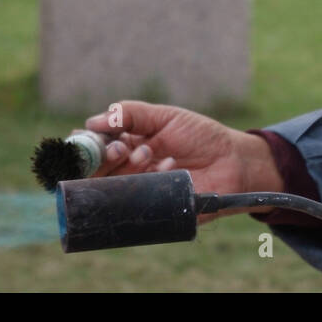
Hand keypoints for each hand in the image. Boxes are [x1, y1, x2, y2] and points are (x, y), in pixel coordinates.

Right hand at [83, 100, 282, 221]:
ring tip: (149, 153)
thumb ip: (130, 114)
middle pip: (97, 171)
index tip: (94, 138)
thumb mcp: (164, 116)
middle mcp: (129, 169)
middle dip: (105, 158)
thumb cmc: (200, 135)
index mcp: (126, 144)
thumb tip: (91, 122)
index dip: (88, 146)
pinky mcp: (156, 207)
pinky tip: (169, 165)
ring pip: (114, 186)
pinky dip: (151, 179)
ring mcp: (141, 190)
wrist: (233, 160)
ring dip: (128, 167)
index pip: (94, 148)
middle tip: (122, 148)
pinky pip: (139, 200)